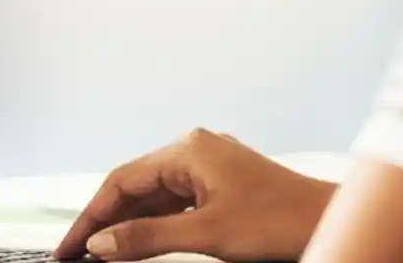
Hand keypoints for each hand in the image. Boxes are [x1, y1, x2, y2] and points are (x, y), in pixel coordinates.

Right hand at [54, 129, 335, 261]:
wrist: (331, 221)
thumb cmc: (280, 221)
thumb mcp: (206, 234)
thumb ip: (148, 238)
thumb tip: (103, 245)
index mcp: (188, 150)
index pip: (121, 181)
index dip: (91, 217)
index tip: (71, 246)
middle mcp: (196, 150)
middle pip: (135, 186)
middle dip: (107, 221)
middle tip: (79, 254)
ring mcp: (210, 166)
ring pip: (155, 195)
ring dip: (130, 224)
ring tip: (104, 254)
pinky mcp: (223, 184)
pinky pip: (176, 202)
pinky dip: (156, 223)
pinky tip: (142, 244)